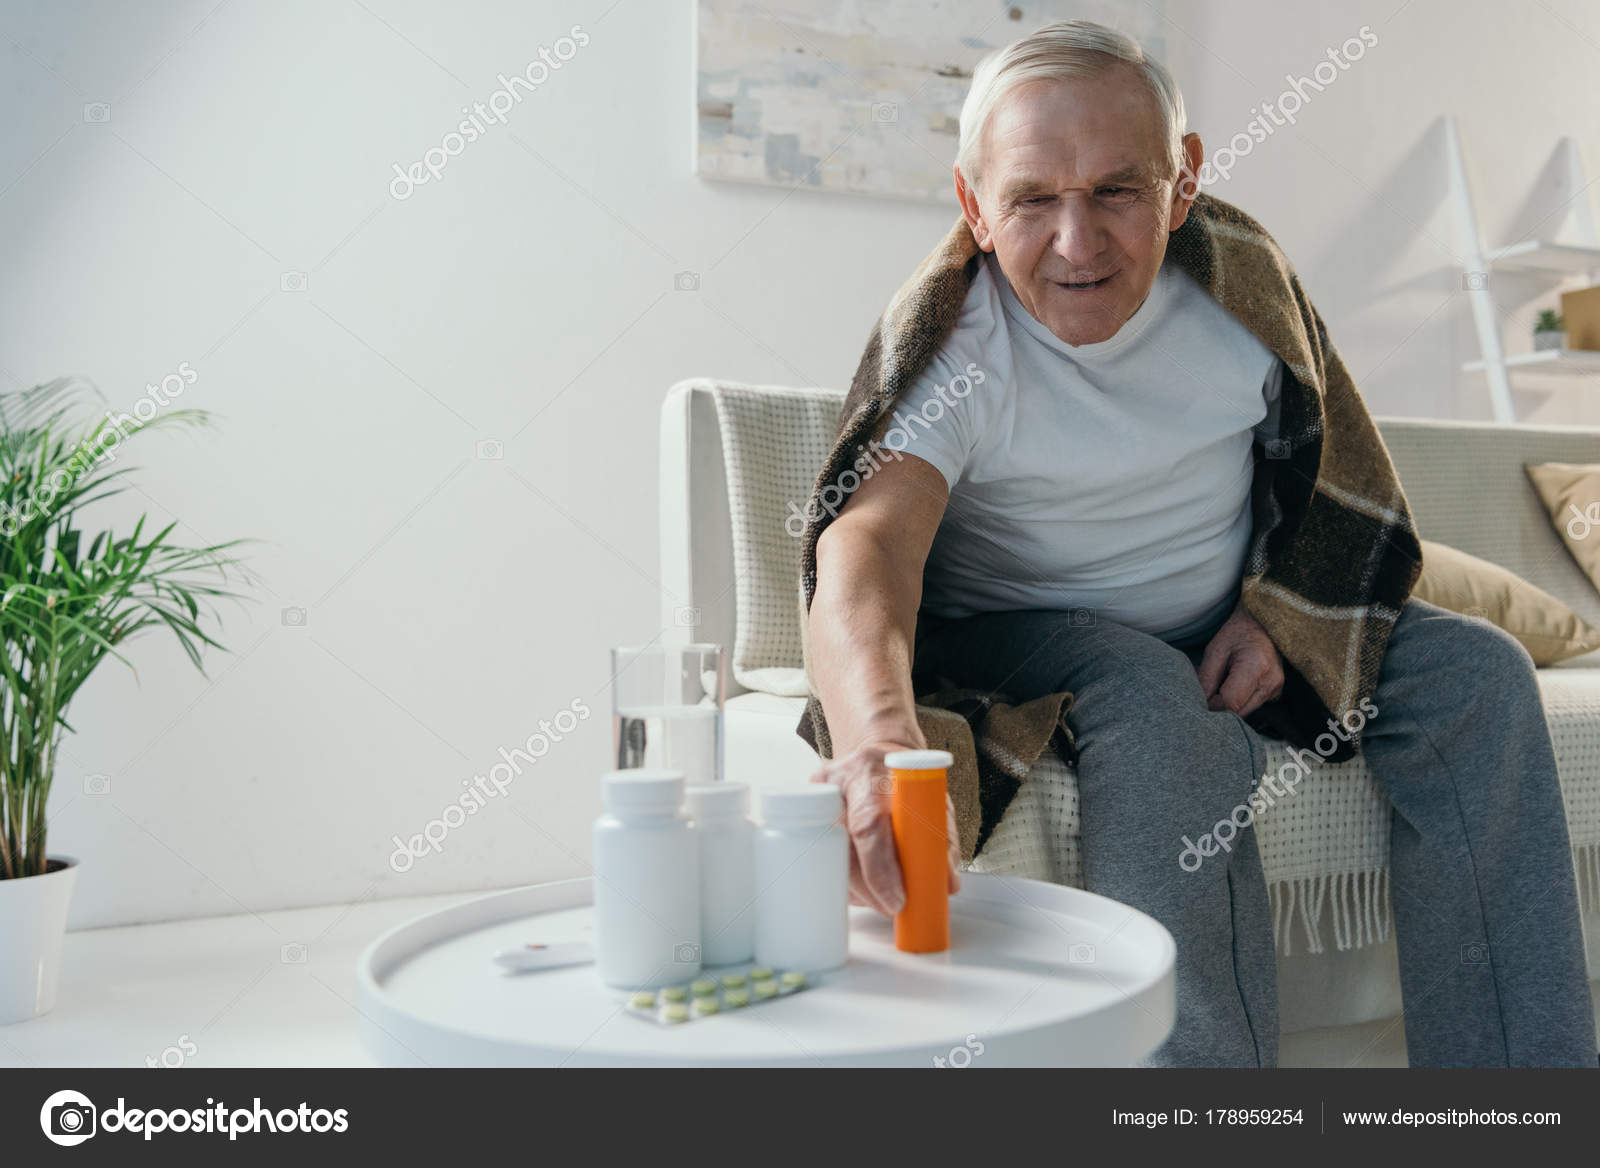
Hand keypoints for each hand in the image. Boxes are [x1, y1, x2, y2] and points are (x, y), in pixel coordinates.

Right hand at [809, 741, 961, 916]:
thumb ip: (941, 840)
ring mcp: (817, 797)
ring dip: (859, 889)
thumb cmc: (903, 780)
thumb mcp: (931, 801)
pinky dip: (846, 880)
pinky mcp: (808, 812)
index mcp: (872, 774)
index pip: (869, 824)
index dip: (881, 868)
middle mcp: (838, 782)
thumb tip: (946, 883)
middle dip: (870, 889)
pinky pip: (823, 858)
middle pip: (844, 846)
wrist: (875, 753)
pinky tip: (864, 883)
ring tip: (882, 896)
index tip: (898, 898)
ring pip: (830, 858)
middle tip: (893, 906)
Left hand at [1197, 601, 1283, 716]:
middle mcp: (1270, 682)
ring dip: (1228, 706)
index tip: (1200, 698)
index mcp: (1256, 668)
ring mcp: (1276, 689)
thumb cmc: (1237, 633)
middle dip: (1218, 708)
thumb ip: (1206, 678)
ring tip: (1218, 686)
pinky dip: (1238, 702)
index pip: (1230, 703)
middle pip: (1239, 712)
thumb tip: (1198, 703)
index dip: (1211, 706)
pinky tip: (1231, 686)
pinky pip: (1252, 706)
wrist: (1262, 624)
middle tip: (1205, 693)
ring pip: (1245, 712)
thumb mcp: (1215, 651)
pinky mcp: (1276, 692)